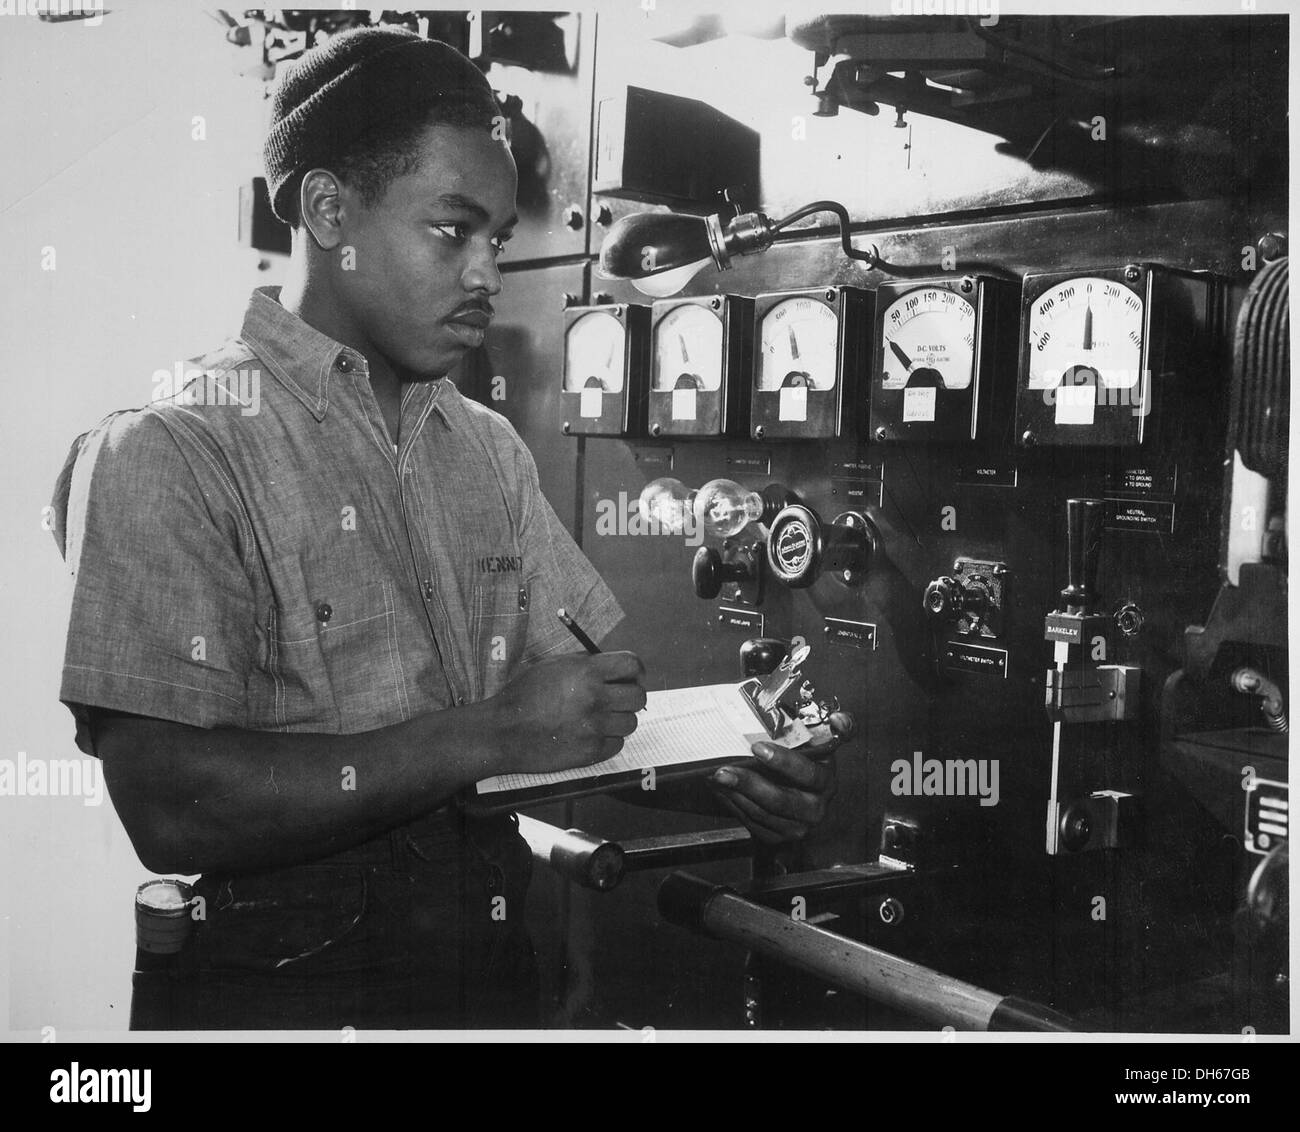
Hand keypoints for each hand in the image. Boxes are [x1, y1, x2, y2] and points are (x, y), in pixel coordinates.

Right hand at [487, 651, 645, 772]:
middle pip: (638, 696)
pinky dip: (608, 740)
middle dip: (630, 696)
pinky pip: (617, 744)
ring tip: (600, 719)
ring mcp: (595, 727)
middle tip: (618, 699)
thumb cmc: (525, 695)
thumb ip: (586, 663)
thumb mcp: (553, 666)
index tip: (632, 676)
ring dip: (619, 720)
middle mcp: (595, 698)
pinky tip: (591, 734)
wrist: (504, 731)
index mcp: (587, 672)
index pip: (632, 665)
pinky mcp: (591, 751)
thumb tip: (614, 667)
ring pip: (631, 722)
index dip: (636, 670)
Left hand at [707, 711, 852, 843]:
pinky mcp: (780, 837)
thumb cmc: (804, 763)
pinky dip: (735, 805)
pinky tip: (722, 790)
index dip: (785, 761)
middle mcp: (816, 807)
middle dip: (749, 782)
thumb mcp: (817, 744)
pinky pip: (753, 822)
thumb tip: (838, 719)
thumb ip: (826, 729)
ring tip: (717, 776)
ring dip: (736, 794)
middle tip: (724, 768)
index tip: (757, 747)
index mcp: (825, 780)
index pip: (808, 772)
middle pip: (781, 799)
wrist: (802, 798)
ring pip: (763, 812)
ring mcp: (798, 826)